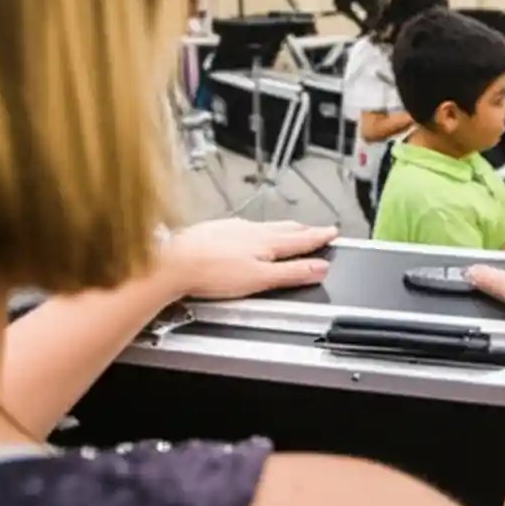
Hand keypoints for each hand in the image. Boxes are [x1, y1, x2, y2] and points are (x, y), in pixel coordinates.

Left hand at [161, 219, 336, 298]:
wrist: (172, 261)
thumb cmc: (211, 272)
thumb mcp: (260, 279)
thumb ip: (292, 273)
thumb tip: (321, 268)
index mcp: (267, 242)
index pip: (301, 239)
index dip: (319, 237)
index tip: (332, 232)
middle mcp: (251, 230)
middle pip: (285, 229)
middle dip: (304, 230)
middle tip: (317, 229)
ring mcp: (232, 229)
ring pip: (265, 226)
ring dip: (282, 228)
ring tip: (290, 229)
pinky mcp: (215, 231)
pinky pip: (245, 228)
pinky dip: (257, 230)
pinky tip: (249, 234)